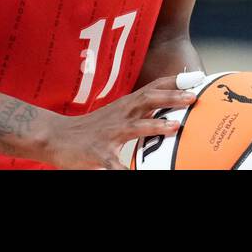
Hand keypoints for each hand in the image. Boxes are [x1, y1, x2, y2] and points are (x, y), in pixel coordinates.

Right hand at [40, 76, 196, 169]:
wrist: (55, 136)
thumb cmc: (91, 128)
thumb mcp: (116, 115)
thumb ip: (138, 113)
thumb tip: (165, 113)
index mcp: (125, 106)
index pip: (152, 88)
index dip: (174, 81)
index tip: (196, 77)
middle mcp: (120, 115)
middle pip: (148, 100)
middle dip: (171, 97)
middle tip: (193, 96)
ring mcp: (109, 134)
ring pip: (135, 127)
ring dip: (155, 126)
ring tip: (175, 126)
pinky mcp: (98, 153)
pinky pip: (113, 163)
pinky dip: (124, 168)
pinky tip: (135, 174)